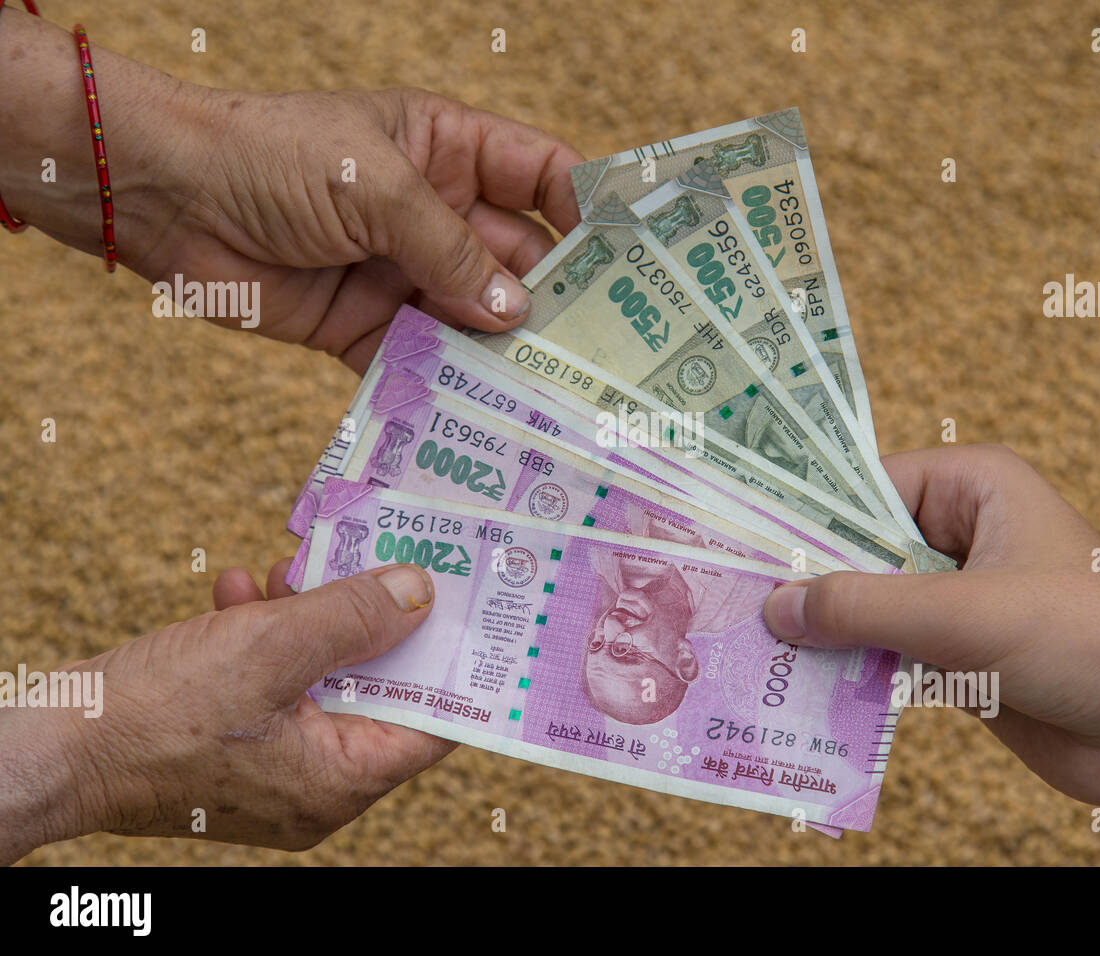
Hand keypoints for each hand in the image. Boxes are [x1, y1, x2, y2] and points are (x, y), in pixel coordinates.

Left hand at [0, 10, 582, 371]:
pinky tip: (484, 414)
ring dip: (507, 353)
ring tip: (557, 394)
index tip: (631, 264)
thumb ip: (449, 247)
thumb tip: (515, 313)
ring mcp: (403, 271)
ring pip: (476, 317)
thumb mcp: (372, 183)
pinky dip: (448, 386)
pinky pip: (422, 359)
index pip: (541, 175)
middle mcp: (435, 212)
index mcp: (447, 150)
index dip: (588, 212)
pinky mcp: (365, 326)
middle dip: (556, 302)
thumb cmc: (269, 156)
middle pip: (517, 259)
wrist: (163, 199)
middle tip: (603, 354)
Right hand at [0, 560, 451, 863]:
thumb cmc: (158, 714)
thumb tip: (421, 593)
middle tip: (381, 561)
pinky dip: (264, 635)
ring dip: (310, 616)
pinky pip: (273, 684)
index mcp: (342, 778)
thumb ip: (355, 616)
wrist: (53, 744)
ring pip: (320, 678)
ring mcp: (274, 766)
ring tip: (297, 567)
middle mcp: (317, 783)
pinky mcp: (235, 743)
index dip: (451, 663)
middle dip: (370, 621)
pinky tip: (244, 591)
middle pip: (376, 691)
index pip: (432, 724)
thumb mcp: (272, 648)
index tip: (468, 609)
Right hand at [763, 444, 1099, 861]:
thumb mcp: (965, 615)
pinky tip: (794, 687)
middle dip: (805, 581)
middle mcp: (960, 534)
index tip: (736, 543)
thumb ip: (864, 608)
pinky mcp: (957, 654)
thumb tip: (775, 606)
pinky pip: (885, 652)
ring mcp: (958, 596)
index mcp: (972, 487)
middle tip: (728, 602)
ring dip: (821, 632)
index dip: (801, 517)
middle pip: (859, 548)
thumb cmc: (1086, 640)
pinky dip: (848, 669)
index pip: (863, 487)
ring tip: (746, 649)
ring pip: (868, 605)